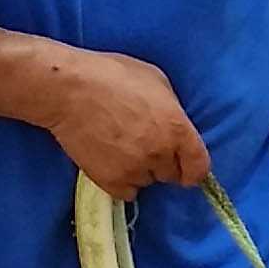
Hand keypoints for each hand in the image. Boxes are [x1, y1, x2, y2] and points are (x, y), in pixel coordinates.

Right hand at [42, 48, 211, 201]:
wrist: (69, 90)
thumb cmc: (112, 76)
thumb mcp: (157, 81)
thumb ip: (172, 110)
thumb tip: (174, 125)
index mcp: (178, 129)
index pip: (199, 167)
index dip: (192, 168)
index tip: (184, 167)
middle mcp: (161, 154)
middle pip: (172, 175)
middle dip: (162, 163)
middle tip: (142, 144)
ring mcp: (136, 170)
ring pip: (147, 182)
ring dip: (139, 170)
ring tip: (119, 147)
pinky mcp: (110, 181)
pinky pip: (126, 192)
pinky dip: (120, 181)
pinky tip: (110, 160)